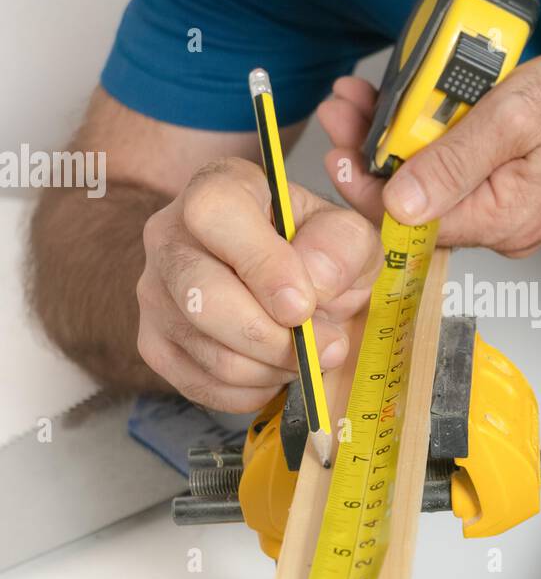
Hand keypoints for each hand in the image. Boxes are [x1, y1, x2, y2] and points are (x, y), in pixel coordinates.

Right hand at [136, 157, 380, 411]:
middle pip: (202, 299)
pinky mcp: (154, 345)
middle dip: (274, 338)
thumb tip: (316, 281)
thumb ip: (341, 246)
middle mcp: (170, 237)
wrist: (287, 283)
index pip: (215, 214)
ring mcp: (154, 294)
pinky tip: (276, 367)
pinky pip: (204, 386)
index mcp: (216, 189)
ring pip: (211, 353)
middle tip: (325, 346)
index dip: (263, 265)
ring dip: (274, 367)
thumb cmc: (314, 250)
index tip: (304, 305)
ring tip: (306, 353)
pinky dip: (254, 389)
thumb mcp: (347, 234)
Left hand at [319, 48, 540, 255]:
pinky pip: (458, 177)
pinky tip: (414, 112)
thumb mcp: (516, 117)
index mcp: (499, 219)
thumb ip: (454, 162)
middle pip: (414, 204)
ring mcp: (507, 214)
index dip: (362, 185)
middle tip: (345, 105)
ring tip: (368, 97)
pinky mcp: (513, 195)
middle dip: (371, 154)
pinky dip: (431, 145)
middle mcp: (500, 229)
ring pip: (433, 187)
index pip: (407, 222)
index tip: (334, 145)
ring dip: (398, 144)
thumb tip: (398, 204)